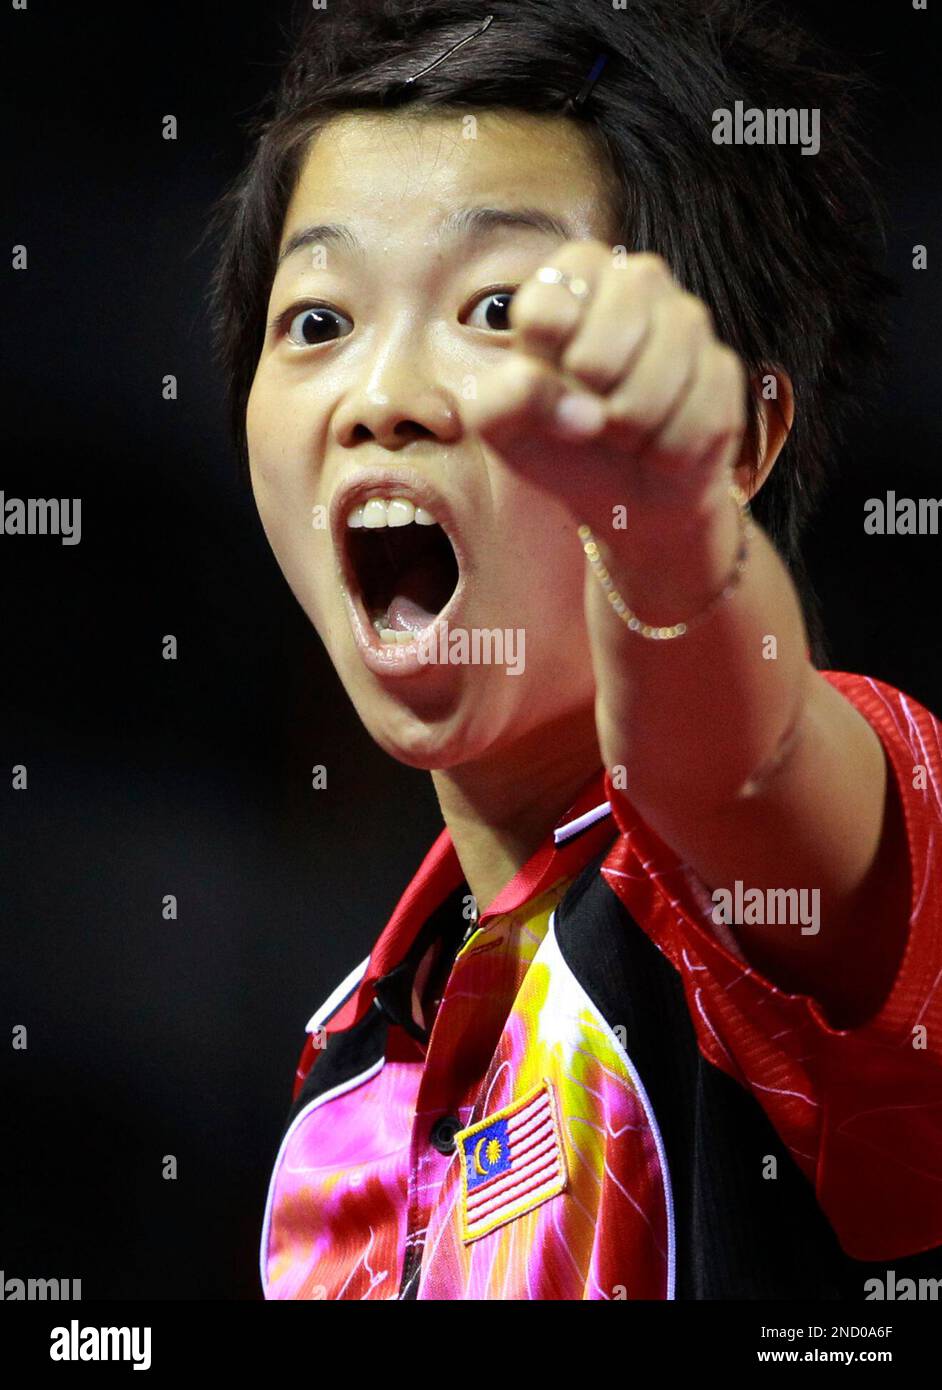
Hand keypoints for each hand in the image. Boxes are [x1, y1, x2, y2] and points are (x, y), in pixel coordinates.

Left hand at [463, 241, 748, 531]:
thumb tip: (575, 406)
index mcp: (574, 275)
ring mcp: (688, 320)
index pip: (548, 308)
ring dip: (628, 431)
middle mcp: (637, 281)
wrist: (621, 492)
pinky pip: (695, 419)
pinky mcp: (723, 368)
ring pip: (655, 386)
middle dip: (588, 404)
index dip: (544, 363)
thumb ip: (505, 400)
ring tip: (622, 430)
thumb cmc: (555, 441)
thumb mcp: (503, 424)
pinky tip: (658, 443)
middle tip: (588, 410)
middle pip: (601, 353)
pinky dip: (666, 451)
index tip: (548, 374)